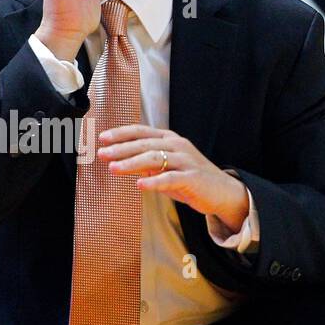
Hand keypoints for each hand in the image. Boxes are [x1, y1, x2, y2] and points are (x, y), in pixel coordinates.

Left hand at [97, 125, 249, 229]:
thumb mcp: (166, 168)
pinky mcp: (192, 178)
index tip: (102, 138)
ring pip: (154, 158)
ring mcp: (186, 161)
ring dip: (131, 163)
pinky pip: (170, 178)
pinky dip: (153, 182)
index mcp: (170, 139)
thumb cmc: (191, 179)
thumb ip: (147, 164)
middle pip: (144, 143)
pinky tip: (139, 186)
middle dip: (120, 148)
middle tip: (102, 154)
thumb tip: (122, 162)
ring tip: (113, 168)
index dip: (121, 134)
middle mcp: (177, 145)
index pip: (141, 132)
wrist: (223, 192)